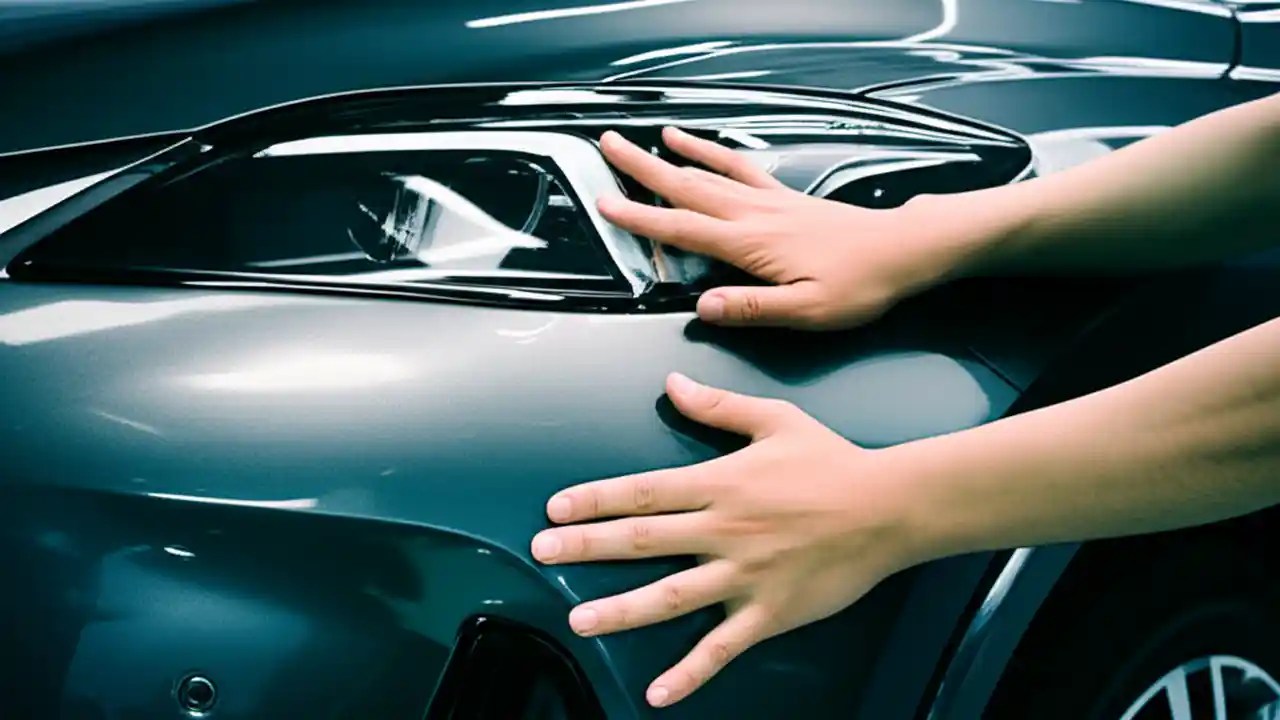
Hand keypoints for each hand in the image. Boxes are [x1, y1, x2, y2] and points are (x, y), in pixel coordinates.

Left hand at [531, 373, 928, 706]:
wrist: (888, 508)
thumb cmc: (832, 461)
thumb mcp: (774, 420)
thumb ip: (717, 406)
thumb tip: (671, 383)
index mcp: (721, 483)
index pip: (644, 491)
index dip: (595, 499)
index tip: (556, 508)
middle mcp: (724, 530)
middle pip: (643, 539)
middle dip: (587, 548)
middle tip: (542, 554)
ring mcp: (745, 575)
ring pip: (671, 596)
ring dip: (621, 609)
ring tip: (579, 621)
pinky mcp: (769, 612)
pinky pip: (722, 648)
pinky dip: (689, 672)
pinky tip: (657, 691)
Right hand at [597, 127, 961, 329]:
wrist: (902, 251)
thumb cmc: (860, 285)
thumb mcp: (805, 311)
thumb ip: (751, 307)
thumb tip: (704, 308)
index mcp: (752, 245)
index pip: (683, 230)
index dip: (640, 218)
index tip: (606, 203)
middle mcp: (755, 216)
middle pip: (687, 187)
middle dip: (642, 169)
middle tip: (608, 147)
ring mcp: (770, 202)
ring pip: (709, 173)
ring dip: (672, 156)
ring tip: (643, 140)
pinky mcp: (785, 199)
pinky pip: (741, 169)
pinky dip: (715, 154)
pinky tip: (700, 146)